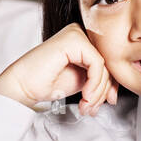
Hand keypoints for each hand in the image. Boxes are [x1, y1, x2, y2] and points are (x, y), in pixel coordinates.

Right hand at [0, 23, 118, 114]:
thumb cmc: (47, 83)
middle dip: (103, 91)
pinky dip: (94, 84)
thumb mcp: (82, 82)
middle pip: (108, 63)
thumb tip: (115, 92)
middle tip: (92, 108)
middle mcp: (80, 32)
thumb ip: (99, 81)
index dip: (110, 85)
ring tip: (86, 106)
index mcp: (83, 39)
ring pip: (104, 65)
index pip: (108, 61)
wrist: (24, 86)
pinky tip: (85, 95)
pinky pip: (97, 63)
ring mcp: (76, 33)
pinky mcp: (73, 39)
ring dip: (98, 92)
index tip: (106, 103)